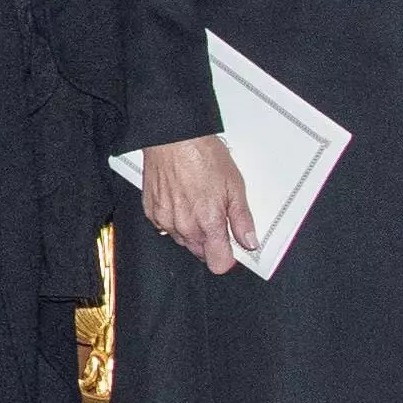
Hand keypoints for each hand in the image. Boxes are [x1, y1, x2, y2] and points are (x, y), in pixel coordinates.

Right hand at [140, 135, 259, 275]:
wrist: (173, 138)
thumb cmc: (202, 156)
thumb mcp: (235, 186)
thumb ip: (242, 220)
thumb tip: (249, 242)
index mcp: (209, 223)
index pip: (219, 264)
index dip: (228, 257)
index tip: (231, 246)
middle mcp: (185, 227)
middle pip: (201, 254)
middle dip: (211, 242)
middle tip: (216, 216)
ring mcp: (165, 221)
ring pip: (184, 241)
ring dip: (193, 230)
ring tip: (198, 203)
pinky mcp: (152, 212)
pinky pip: (166, 227)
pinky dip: (175, 219)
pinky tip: (182, 200)